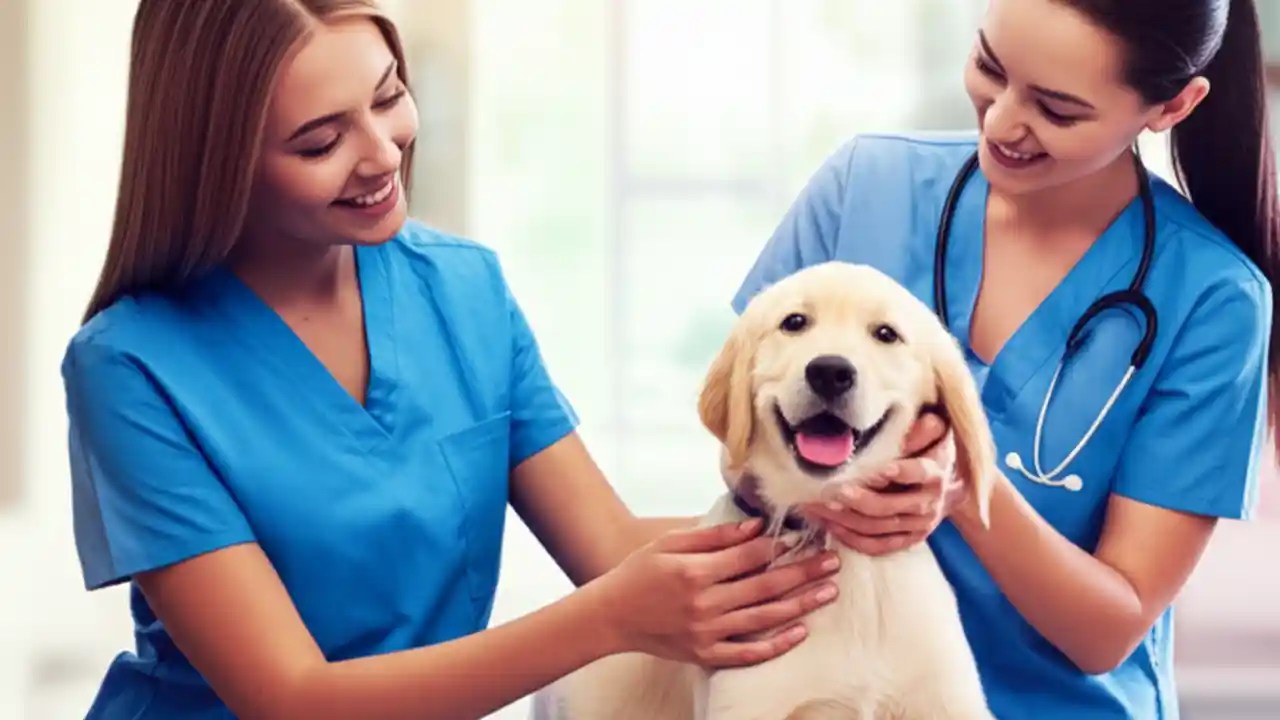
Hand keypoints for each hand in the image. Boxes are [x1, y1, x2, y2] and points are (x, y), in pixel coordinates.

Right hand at [596, 519, 840, 667]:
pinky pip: (748, 653)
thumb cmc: (639, 572)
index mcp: (695, 571)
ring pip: (764, 618)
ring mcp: (707, 632)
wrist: (611, 615)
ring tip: (828, 592)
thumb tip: (756, 527)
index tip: (806, 537)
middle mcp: (705, 603)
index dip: (780, 545)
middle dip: (803, 572)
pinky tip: (800, 632)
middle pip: (766, 586)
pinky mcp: (705, 654)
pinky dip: (776, 644)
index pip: (750, 556)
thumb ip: (713, 535)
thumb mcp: (670, 543)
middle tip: (833, 562)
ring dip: (801, 605)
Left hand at [801, 413, 966, 554]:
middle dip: (859, 499)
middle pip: (890, 507)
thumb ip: (923, 428)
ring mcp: (918, 526)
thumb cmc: (930, 453)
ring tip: (818, 506)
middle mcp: (928, 504)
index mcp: (935, 474)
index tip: (881, 468)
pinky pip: (877, 546)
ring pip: (878, 528)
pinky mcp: (907, 540)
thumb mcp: (932, 436)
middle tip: (833, 490)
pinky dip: (851, 538)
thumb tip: (920, 417)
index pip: (920, 473)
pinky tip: (829, 525)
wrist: (948, 488)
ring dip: (846, 519)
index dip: (903, 471)